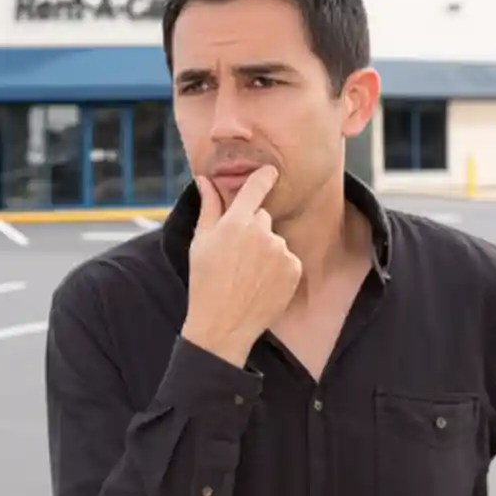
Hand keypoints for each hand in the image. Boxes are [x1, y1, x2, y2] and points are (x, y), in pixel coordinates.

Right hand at [181, 165, 302, 366]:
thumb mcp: (201, 242)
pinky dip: (278, 268)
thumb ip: (208, 206)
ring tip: (247, 274)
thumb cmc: (205, 281)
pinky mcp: (294, 268)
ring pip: (275, 240)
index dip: (264, 177)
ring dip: (266, 251)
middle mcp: (261, 232)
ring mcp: (280, 250)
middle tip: (236, 255)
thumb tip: (205, 180)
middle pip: (262, 218)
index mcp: (236, 222)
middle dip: (252, 230)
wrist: (223, 323)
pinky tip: (261, 283)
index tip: (271, 171)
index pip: (256, 187)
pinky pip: (287, 258)